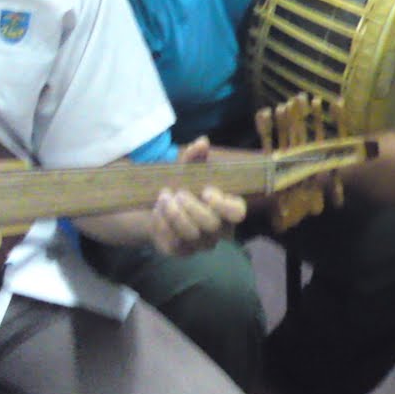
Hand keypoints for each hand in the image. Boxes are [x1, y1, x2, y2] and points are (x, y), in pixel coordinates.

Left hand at [147, 137, 247, 256]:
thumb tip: (202, 142)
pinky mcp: (181, 252)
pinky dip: (163, 225)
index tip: (206, 190)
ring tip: (164, 198)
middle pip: (212, 226)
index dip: (223, 204)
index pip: (237, 213)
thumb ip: (196, 156)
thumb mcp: (190, 169)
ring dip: (175, 215)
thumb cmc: (185, 186)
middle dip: (192, 208)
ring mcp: (200, 244)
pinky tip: (157, 211)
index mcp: (228, 209)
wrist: (163, 207)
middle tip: (178, 193)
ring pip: (191, 236)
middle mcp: (218, 230)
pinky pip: (173, 244)